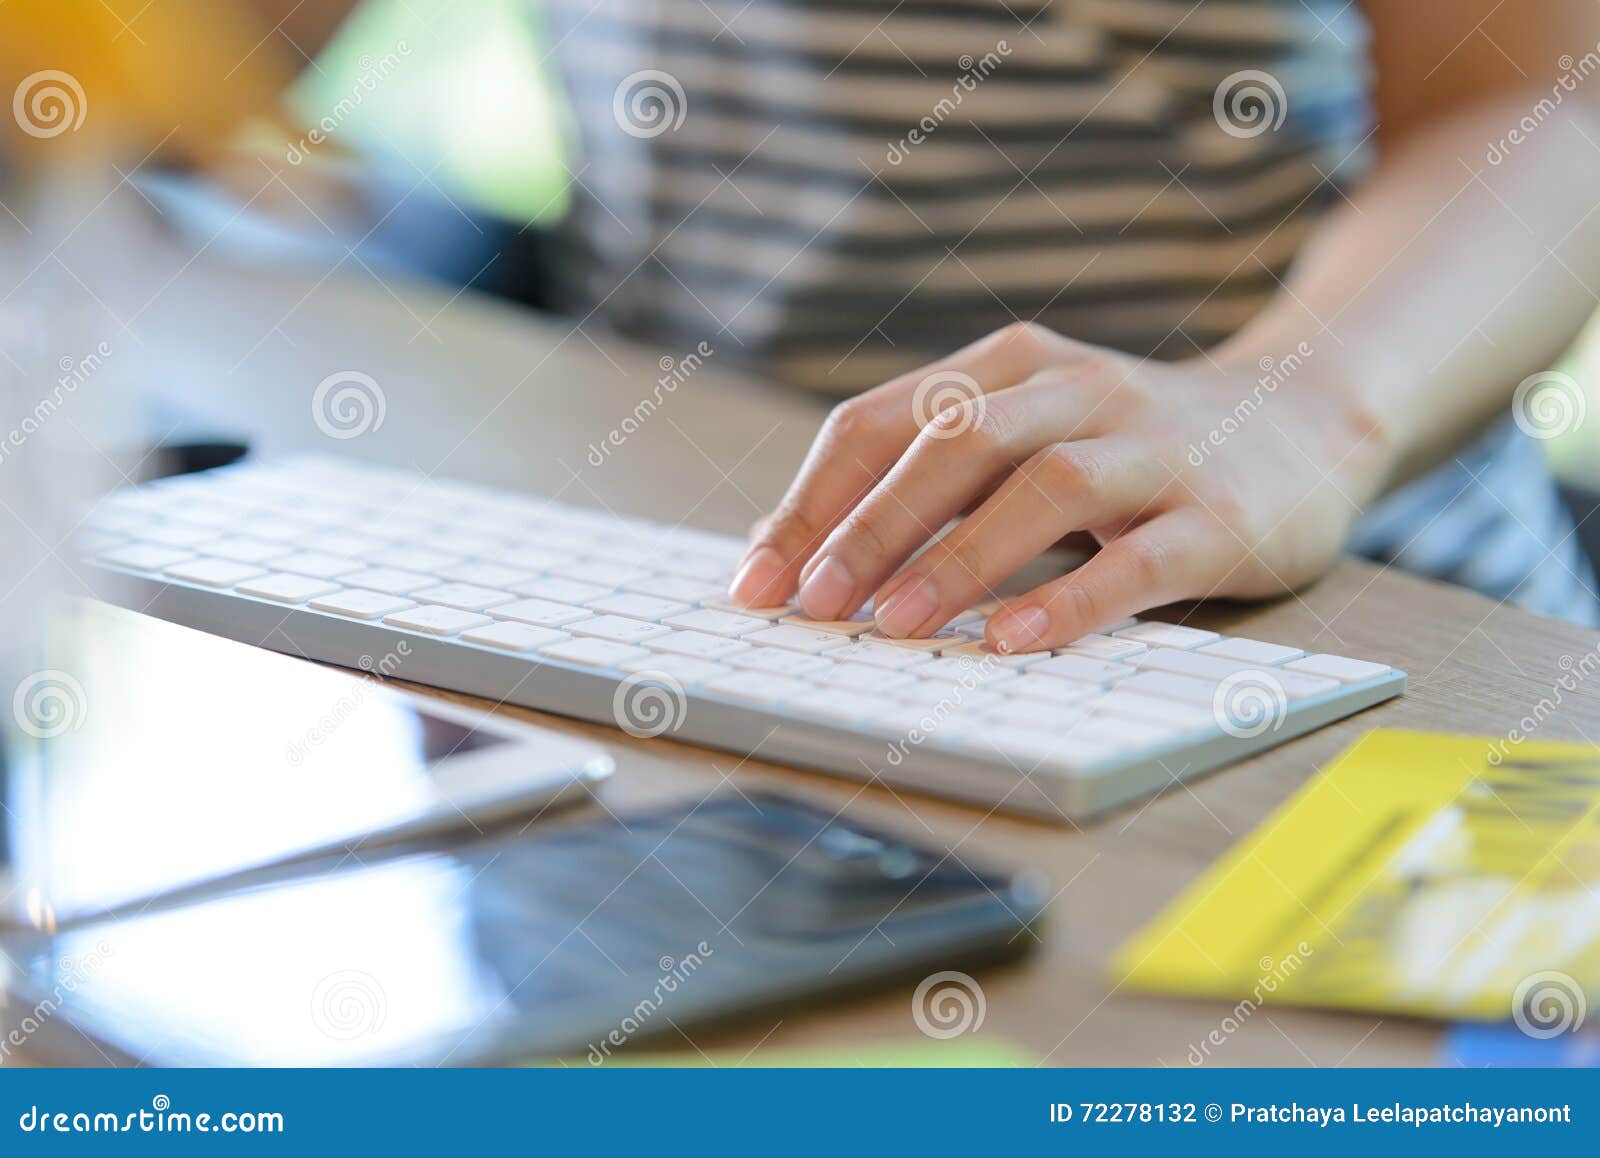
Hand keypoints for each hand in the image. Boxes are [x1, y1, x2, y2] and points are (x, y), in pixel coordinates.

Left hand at [728, 322, 1389, 652]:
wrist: (1304, 419)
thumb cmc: (1129, 446)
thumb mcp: (1023, 434)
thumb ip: (926, 477)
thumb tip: (793, 551)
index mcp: (1008, 366)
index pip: (883, 422)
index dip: (812, 501)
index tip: (756, 579)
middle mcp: (1076, 391)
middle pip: (954, 443)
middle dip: (868, 526)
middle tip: (808, 603)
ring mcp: (1153, 449)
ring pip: (1044, 488)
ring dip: (957, 557)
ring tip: (890, 624)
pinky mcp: (1219, 516)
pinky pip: (1138, 559)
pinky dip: (1071, 599)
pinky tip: (1011, 640)